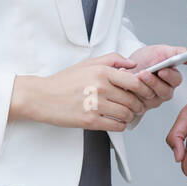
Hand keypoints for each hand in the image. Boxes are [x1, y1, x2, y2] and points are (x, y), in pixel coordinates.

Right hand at [15, 52, 156, 130]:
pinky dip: (120, 125)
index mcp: (101, 72)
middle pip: (133, 100)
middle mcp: (100, 87)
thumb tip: (132, 64)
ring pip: (126, 114)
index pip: (135, 82)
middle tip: (136, 106)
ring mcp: (95, 105)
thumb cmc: (64, 81)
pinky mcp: (89, 121)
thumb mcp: (87, 63)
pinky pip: (116, 126)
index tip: (144, 93)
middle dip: (138, 105)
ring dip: (130, 115)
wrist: (42, 97)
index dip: (144, 89)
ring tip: (126, 113)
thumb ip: (112, 59)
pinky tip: (116, 121)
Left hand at [125, 44, 186, 110]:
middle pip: (165, 91)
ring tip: (135, 76)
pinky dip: (132, 91)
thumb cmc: (145, 60)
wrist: (128, 66)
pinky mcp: (142, 105)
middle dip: (154, 82)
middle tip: (145, 73)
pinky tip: (127, 82)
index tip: (162, 70)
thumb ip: (176, 52)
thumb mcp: (160, 51)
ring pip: (152, 97)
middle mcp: (164, 90)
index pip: (176, 80)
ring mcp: (153, 98)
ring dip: (143, 86)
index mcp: (171, 77)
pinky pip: (139, 102)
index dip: (170, 76)